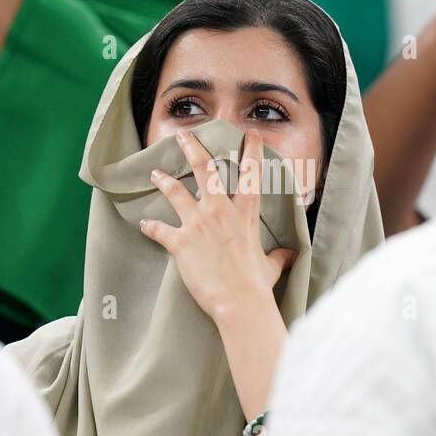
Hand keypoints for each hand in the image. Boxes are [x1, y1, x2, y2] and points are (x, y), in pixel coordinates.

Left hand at [140, 130, 296, 325]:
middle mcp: (220, 211)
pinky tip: (144, 225)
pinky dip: (151, 227)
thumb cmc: (256, 285)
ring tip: (155, 174)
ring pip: (176, 192)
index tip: (249, 134)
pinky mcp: (180, 242)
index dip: (250, 151)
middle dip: (192, 149)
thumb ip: (278, 256)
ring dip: (164, 181)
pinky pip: (159, 229)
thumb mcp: (271, 266)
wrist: (239, 301)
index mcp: (245, 214)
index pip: (250, 174)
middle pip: (204, 169)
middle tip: (182, 136)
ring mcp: (198, 224)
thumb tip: (290, 255)